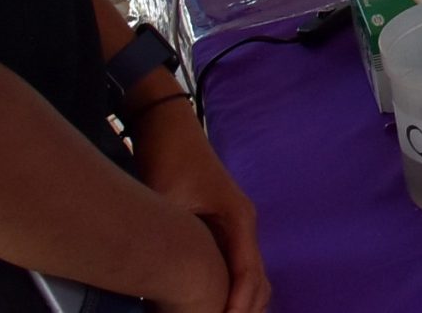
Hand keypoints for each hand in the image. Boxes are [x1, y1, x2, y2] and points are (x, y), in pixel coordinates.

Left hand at [136, 102, 268, 312]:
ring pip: (252, 276)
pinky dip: (233, 291)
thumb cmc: (169, 159)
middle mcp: (245, 225)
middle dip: (246, 309)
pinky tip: (214, 306)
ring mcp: (236, 226)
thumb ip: (172, 241)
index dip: (238, 306)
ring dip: (243, 303)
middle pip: (259, 281)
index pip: (248, 274)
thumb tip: (163, 279)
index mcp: (238, 219)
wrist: (166, 127)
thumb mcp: (166, 201)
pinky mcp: (223, 227)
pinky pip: (237, 267)